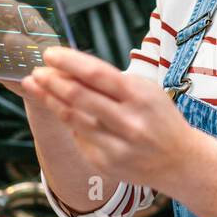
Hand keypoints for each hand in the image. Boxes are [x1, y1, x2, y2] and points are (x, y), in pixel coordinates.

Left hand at [23, 45, 200, 196]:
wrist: (181, 161)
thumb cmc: (159, 118)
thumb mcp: (145, 91)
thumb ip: (111, 82)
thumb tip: (69, 68)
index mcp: (140, 96)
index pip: (96, 74)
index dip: (69, 62)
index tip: (50, 54)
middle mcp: (129, 121)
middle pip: (79, 96)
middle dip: (52, 81)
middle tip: (36, 72)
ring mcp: (117, 145)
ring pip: (73, 118)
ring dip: (51, 99)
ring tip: (36, 86)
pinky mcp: (107, 163)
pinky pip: (80, 138)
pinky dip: (70, 122)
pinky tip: (62, 111)